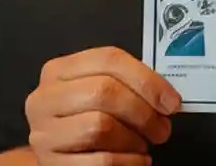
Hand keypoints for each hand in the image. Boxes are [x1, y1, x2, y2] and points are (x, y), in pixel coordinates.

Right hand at [25, 46, 182, 165]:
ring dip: (133, 139)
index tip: (171, 101)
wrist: (53, 155)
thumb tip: (164, 96)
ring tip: (142, 145)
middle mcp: (45, 98)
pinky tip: (136, 160)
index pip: (108, 59)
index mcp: (58, 70)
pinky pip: (100, 161)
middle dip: (143, 112)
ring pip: (100, 127)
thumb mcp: (93, 91)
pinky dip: (128, 162)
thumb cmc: (81, 119)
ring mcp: (44, 133)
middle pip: (104, 91)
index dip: (147, 80)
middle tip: (161, 128)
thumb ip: (122, 84)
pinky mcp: (51, 164)